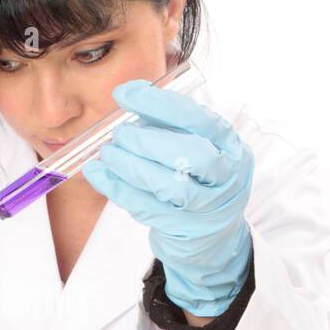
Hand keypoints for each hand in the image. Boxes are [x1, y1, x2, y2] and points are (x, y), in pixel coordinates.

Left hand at [83, 80, 253, 316]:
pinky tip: (99, 175)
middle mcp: (225, 176)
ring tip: (107, 153)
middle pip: (191, 156)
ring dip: (131, 167)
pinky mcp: (183, 229)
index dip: (160, 104)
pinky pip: (147, 208)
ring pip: (169, 186)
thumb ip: (167, 124)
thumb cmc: (198, 179)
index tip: (125, 94)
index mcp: (230, 145)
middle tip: (119, 134)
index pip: (198, 119)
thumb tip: (129, 96)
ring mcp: (207, 207)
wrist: (213, 236)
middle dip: (148, 142)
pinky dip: (119, 189)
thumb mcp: (196, 146)